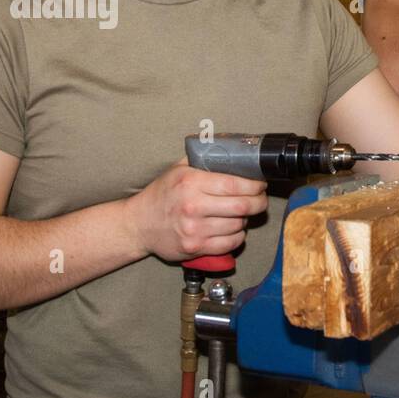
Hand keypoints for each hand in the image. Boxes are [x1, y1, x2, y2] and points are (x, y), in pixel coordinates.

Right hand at [126, 159, 267, 261]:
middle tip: (260, 199)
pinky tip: (231, 228)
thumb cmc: (162, 194)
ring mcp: (194, 229)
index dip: (256, 185)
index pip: (236, 184)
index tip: (260, 184)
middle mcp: (193, 206)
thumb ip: (204, 159)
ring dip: (246, 219)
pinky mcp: (195, 248)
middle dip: (259, 202)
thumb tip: (233, 149)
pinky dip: (237, 236)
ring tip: (240, 213)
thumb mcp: (178, 169)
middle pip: (243, 206)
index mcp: (191, 182)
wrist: (137, 224)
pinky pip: (230, 243)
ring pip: (239, 225)